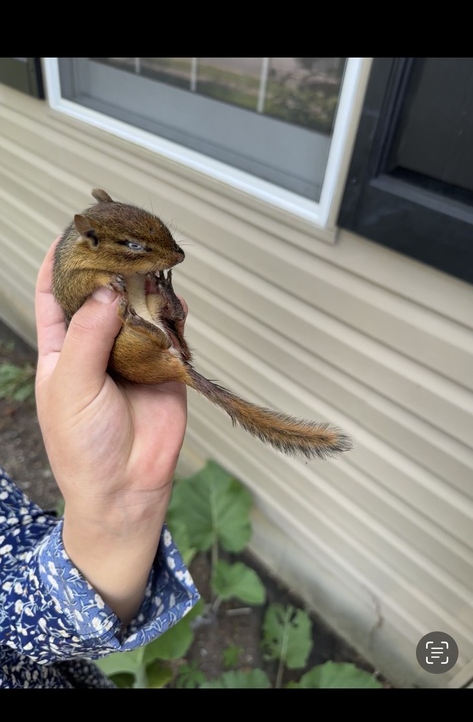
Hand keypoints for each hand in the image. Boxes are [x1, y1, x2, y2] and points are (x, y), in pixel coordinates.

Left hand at [35, 240, 187, 622]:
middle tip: (125, 242)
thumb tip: (108, 289)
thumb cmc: (82, 445)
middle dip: (112, 269)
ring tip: (151, 268)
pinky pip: (171, 333)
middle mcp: (96, 347)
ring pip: (140, 308)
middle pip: (102, 295)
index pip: (55, 296)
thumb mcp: (72, 384)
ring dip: (146, 289)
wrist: (126, 489)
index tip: (73, 233)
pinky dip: (175, 316)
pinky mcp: (164, 368)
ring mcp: (131, 356)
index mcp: (61, 349)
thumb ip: (90, 333)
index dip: (61, 264)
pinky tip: (175, 304)